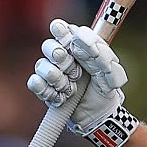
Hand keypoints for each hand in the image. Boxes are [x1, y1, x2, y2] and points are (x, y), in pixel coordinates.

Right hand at [28, 20, 127, 137]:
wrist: (99, 116)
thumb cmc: (105, 89)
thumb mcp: (110, 71)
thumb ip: (99, 52)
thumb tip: (79, 36)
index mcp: (78, 46)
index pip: (63, 30)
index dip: (60, 30)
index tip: (63, 35)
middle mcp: (62, 57)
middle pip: (48, 45)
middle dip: (59, 57)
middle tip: (74, 70)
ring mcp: (52, 73)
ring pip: (41, 65)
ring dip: (57, 78)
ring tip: (71, 89)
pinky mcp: (45, 89)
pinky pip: (35, 83)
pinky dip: (48, 90)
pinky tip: (62, 98)